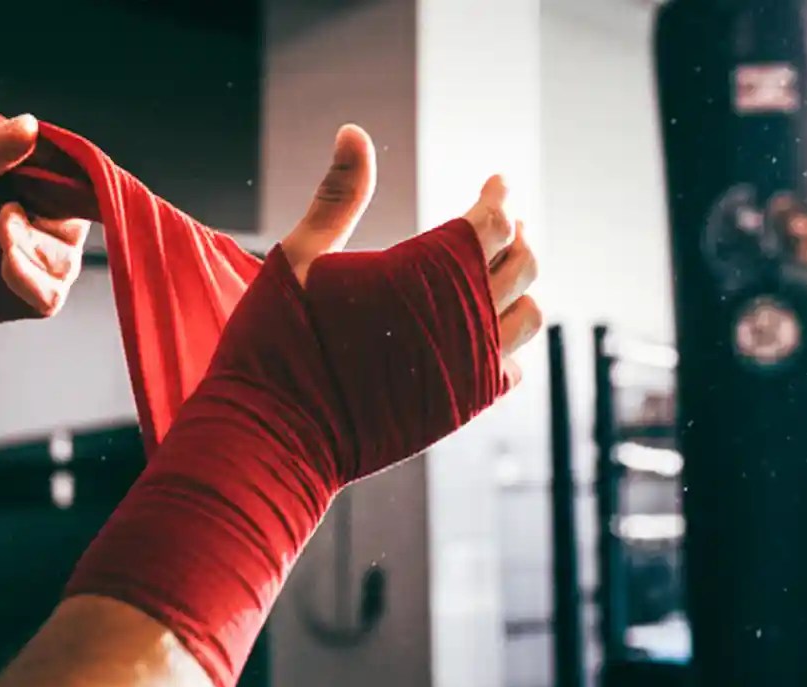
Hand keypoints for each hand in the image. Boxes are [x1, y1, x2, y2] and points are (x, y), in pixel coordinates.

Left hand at [0, 114, 89, 315]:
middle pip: (81, 218)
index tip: (41, 176)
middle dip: (46, 214)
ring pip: (64, 255)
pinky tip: (4, 260)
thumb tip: (29, 125)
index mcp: (46, 184)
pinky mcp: (42, 293)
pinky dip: (27, 275)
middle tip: (7, 209)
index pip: (84, 176)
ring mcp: (54, 260)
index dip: (73, 177)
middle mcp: (59, 221)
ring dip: (27, 242)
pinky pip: (51, 289)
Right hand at [281, 125, 541, 382]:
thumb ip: (338, 194)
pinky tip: (486, 328)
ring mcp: (470, 365)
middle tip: (505, 222)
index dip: (498, 195)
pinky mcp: (465, 405)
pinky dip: (509, 340)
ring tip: (502, 272)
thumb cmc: (279, 342)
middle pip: (522, 264)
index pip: (490, 222)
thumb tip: (354, 132)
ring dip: (521, 287)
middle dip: (516, 235)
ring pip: (528, 317)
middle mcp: (462, 318)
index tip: (497, 182)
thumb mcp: (299, 255)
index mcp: (426, 273)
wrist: (279, 434)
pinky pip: (512, 366)